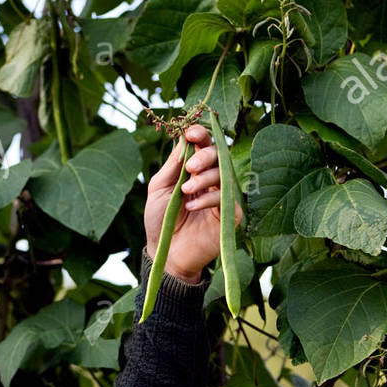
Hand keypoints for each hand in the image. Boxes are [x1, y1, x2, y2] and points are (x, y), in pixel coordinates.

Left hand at [143, 123, 242, 283]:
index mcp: (192, 170)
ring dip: (204, 179)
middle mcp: (210, 179)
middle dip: (204, 156)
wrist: (165, 252)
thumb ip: (172, 165)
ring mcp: (221, 196)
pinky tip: (192, 207)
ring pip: (223, 174)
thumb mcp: (158, 189)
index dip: (200, 135)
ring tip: (186, 191)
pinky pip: (225, 198)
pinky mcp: (229, 214)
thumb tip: (184, 139)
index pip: (202, 146)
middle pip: (217, 155)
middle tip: (190, 168)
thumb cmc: (161, 220)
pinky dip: (209, 198)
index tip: (192, 133)